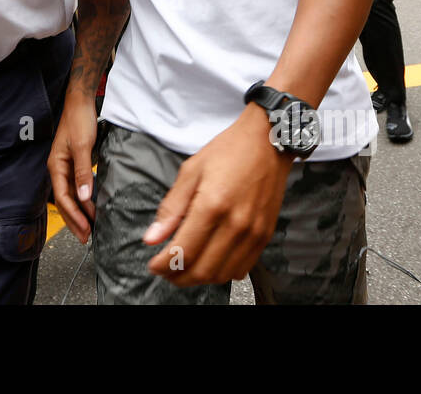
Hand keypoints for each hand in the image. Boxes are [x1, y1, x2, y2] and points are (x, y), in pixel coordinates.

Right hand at [47, 89, 98, 242]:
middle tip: (85, 237)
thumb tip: (84, 197)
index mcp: (56, 166)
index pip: (63, 198)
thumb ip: (82, 172)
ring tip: (88, 228)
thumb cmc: (79, 120)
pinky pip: (76, 187)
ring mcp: (65, 167)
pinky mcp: (73, 164)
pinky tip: (90, 207)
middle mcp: (58, 169)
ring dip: (78, 213)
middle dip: (74, 220)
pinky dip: (83, 200)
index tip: (85, 229)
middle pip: (64, 201)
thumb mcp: (82, 146)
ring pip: (69, 196)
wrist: (80, 102)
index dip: (74, 215)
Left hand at [144, 104, 292, 285]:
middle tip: (165, 269)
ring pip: (222, 275)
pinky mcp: (264, 236)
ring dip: (199, 277)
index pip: (183, 252)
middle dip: (178, 276)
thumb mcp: (191, 171)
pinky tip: (210, 260)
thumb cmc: (229, 151)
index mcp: (212, 205)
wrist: (268, 142)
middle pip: (202, 270)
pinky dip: (222, 272)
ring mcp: (253, 233)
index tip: (153, 265)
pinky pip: (242, 268)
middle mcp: (236, 224)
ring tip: (184, 267)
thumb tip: (152, 238)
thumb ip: (171, 208)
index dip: (163, 265)